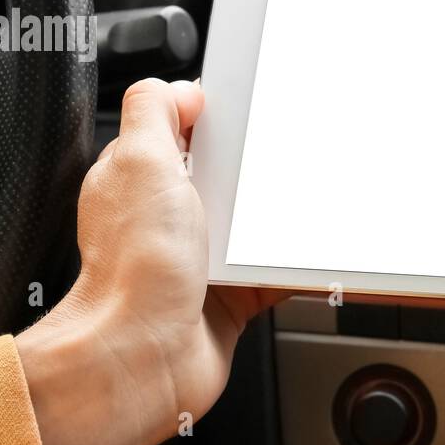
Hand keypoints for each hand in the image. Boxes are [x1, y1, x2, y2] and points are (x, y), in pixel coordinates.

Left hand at [16, 78, 286, 444]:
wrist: (145, 356)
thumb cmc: (134, 271)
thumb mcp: (139, 160)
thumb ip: (154, 111)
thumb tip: (179, 89)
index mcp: (139, 179)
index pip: (182, 134)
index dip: (215, 122)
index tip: (248, 117)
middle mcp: (166, 220)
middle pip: (227, 178)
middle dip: (258, 171)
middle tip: (283, 164)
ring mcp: (198, 261)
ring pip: (253, 227)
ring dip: (278, 223)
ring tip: (301, 209)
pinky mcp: (228, 299)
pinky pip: (272, 275)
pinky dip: (294, 268)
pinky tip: (309, 258)